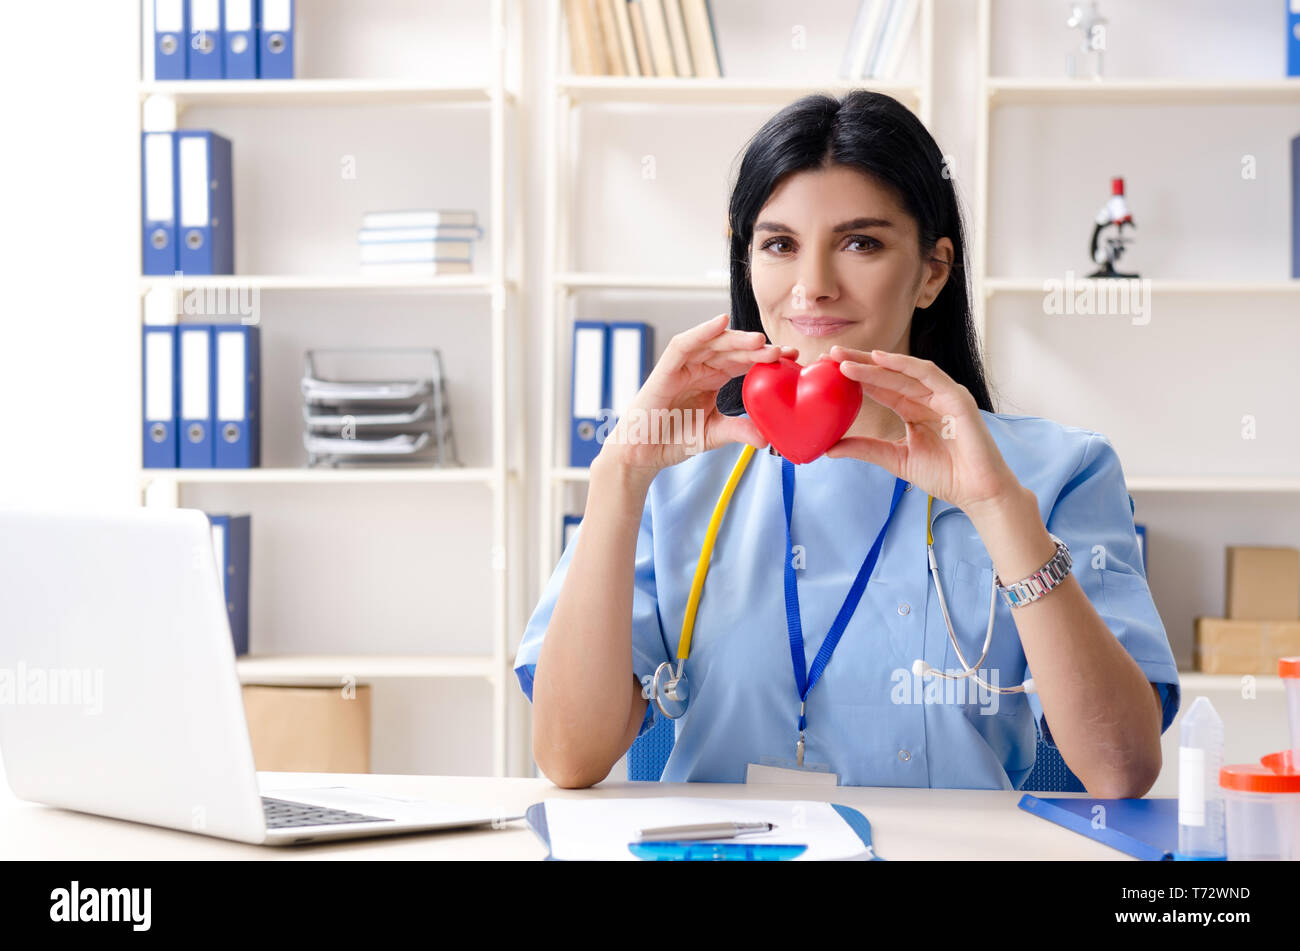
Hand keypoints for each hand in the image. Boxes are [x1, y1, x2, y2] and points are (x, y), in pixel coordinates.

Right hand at [595, 314, 797, 475]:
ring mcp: (682, 366)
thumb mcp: (713, 435)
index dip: (766, 359)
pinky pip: (683, 344)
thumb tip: (769, 439)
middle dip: (757, 348)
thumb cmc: (673, 439)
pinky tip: (721, 323)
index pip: (743, 362)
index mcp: (712, 379)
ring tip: (759, 340)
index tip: (793, 359)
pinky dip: (701, 332)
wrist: (642, 454)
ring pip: (712, 343)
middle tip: (783, 351)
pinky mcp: (665, 369)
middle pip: (732, 349)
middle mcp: (699, 367)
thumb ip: (738, 430)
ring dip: (735, 339)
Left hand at [823, 346, 1020, 511]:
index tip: (827, 370)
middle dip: (860, 364)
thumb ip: (866, 449)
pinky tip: (881, 359)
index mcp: (913, 409)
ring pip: (904, 373)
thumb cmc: (945, 475)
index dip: (855, 378)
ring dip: (875, 363)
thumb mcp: (895, 459)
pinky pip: (929, 374)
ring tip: (846, 359)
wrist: (976, 492)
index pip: (880, 388)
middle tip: (830, 355)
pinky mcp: (957, 397)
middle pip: (888, 375)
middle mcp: (927, 398)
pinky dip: (905, 365)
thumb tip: (829, 447)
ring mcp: (943, 395)